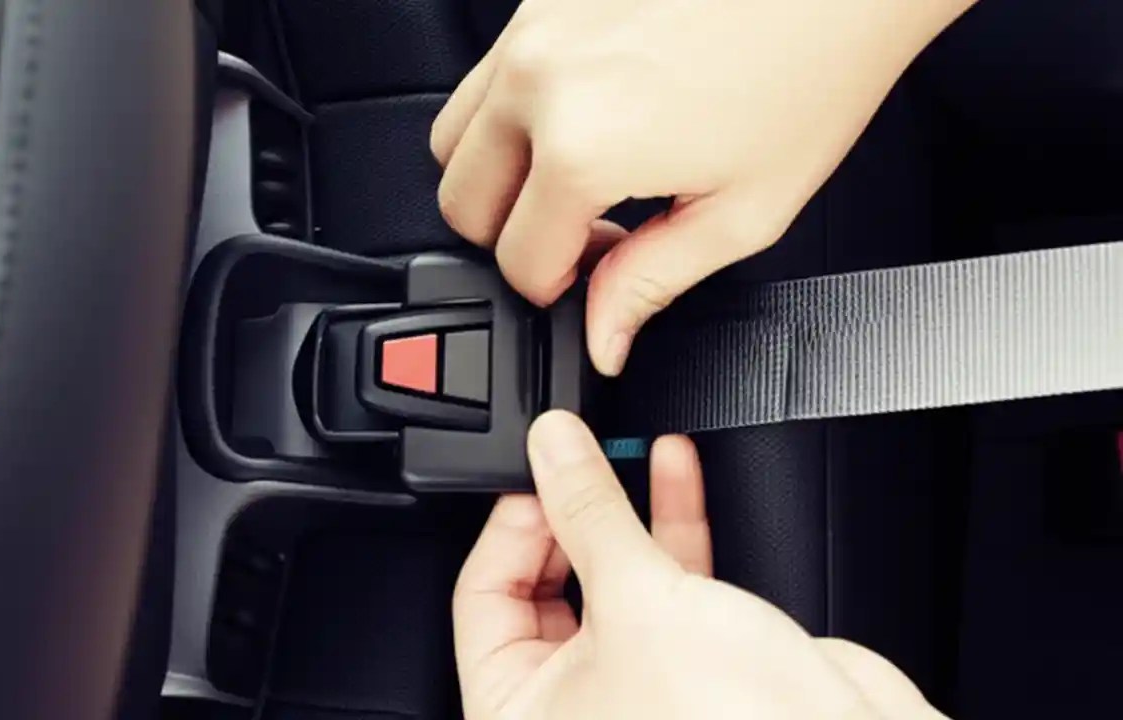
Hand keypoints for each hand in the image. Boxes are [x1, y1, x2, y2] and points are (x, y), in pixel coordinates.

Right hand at [432, 0, 977, 374]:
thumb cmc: (813, 69)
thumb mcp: (743, 212)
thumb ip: (651, 283)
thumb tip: (603, 336)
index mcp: (583, 148)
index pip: (517, 261)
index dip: (556, 289)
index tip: (592, 275)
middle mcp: (538, 81)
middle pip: (461, 203)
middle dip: (513, 237)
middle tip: (583, 233)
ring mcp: (531, 29)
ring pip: (452, 137)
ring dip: (496, 174)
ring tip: (574, 173)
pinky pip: (484, 76)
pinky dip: (512, 113)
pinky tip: (585, 115)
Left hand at [454, 410, 947, 718]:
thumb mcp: (638, 599)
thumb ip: (588, 513)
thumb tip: (550, 450)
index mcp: (523, 712)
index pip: (480, 600)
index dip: (507, 528)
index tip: (535, 475)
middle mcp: (574, 702)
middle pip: (543, 582)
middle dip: (565, 513)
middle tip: (575, 459)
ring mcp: (636, 676)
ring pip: (609, 575)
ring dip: (621, 508)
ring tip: (622, 446)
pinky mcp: (696, 652)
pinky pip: (665, 578)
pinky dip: (670, 525)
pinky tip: (673, 471)